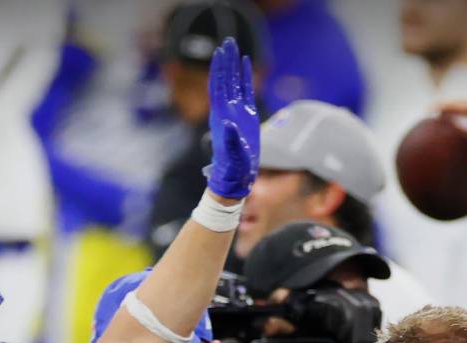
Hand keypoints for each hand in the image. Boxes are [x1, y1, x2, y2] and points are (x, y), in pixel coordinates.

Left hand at [204, 39, 258, 199]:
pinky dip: (245, 76)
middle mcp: (227, 110)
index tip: (220, 52)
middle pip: (225, 80)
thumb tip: (228, 124)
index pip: (219, 87)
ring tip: (234, 46)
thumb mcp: (230, 155)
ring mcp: (237, 111)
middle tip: (227, 41)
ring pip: (234, 82)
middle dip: (225, 61)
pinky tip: (246, 63)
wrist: (236, 177)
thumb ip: (229, 140)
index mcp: (220, 116)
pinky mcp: (247, 116)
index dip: (219, 70)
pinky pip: (246, 91)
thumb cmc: (231, 169)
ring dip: (233, 65)